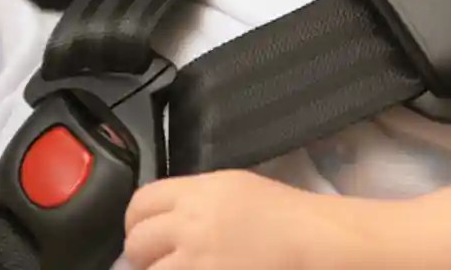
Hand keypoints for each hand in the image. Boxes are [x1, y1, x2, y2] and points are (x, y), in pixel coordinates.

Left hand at [122, 170, 367, 269]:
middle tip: (158, 260)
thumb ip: (195, 199)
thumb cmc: (283, 212)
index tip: (145, 233)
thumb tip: (163, 218)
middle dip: (142, 254)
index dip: (137, 221)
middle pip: (137, 241)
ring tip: (177, 269)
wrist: (313, 238)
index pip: (141, 203)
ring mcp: (195, 260)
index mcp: (198, 192)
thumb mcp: (234, 188)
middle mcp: (190, 223)